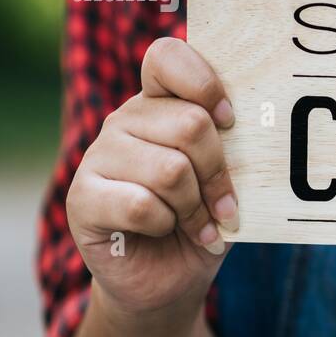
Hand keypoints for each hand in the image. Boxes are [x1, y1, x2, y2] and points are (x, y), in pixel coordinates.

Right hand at [66, 37, 238, 326]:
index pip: (168, 56)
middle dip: (218, 174)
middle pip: (190, 124)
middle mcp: (127, 120)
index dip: (205, 84)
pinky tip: (167, 232)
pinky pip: (142, 204)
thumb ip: (233, 146)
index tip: (229, 121)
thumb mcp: (229, 179)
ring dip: (196, 208)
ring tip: (197, 224)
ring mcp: (99, 156)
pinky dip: (167, 225)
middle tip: (224, 205)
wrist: (168, 280)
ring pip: (170, 170)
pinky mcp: (82, 198)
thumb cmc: (204, 220)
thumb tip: (253, 126)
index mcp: (161, 103)